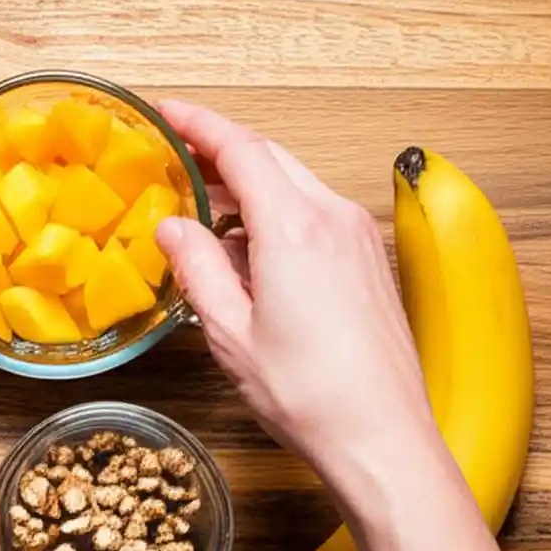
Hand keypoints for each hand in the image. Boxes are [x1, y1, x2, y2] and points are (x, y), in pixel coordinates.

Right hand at [154, 101, 436, 475]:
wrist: (383, 438)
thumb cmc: (310, 395)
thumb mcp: (231, 333)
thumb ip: (198, 268)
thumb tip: (173, 227)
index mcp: (295, 229)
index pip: (241, 149)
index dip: (199, 124)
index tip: (167, 112)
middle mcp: (334, 220)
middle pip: (271, 159)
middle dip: (220, 151)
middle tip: (176, 157)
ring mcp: (359, 239)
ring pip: (294, 186)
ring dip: (248, 187)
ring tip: (203, 207)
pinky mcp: (369, 262)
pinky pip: (315, 216)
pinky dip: (275, 215)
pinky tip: (247, 248)